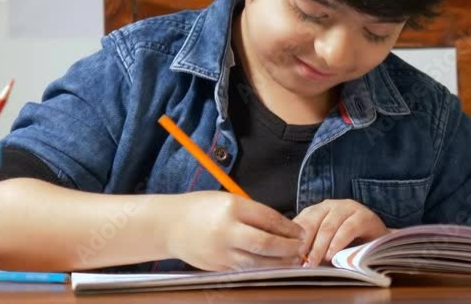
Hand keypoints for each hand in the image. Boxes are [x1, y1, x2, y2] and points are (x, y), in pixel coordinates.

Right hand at [166, 191, 306, 270]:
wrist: (169, 225)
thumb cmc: (199, 208)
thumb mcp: (227, 200)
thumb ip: (252, 212)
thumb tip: (281, 227)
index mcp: (231, 208)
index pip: (269, 219)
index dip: (289, 227)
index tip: (300, 231)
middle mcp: (227, 231)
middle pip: (266, 244)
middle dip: (288, 248)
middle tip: (301, 248)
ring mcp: (222, 252)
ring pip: (258, 262)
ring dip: (280, 263)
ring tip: (293, 260)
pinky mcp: (218, 266)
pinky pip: (246, 269)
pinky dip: (263, 269)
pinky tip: (273, 266)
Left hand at [293, 199, 388, 266]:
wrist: (379, 241)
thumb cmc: (348, 244)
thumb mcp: (326, 244)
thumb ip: (312, 248)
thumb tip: (293, 261)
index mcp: (317, 210)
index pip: (301, 222)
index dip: (293, 240)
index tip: (287, 257)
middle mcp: (330, 205)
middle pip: (312, 223)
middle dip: (304, 244)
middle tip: (299, 261)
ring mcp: (347, 207)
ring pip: (328, 226)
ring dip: (319, 246)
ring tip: (313, 262)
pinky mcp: (363, 215)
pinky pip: (348, 228)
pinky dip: (338, 242)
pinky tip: (332, 255)